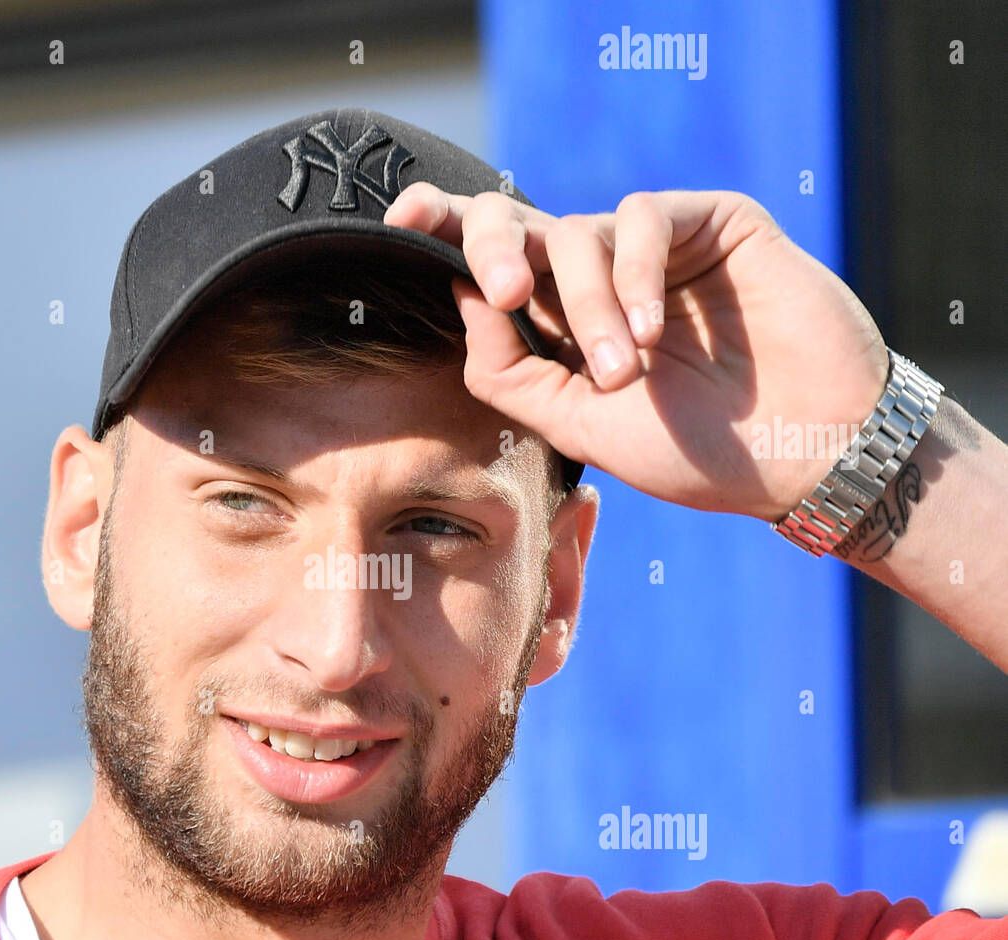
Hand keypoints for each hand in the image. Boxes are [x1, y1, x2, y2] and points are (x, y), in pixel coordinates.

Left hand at [383, 185, 890, 522]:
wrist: (803, 457)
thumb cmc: (693, 452)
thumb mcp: (580, 426)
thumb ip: (512, 371)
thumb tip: (460, 299)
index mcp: (565, 326)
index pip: (494, 267)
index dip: (446, 233)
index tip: (400, 222)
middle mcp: (601, 279)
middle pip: (521, 225)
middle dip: (495, 245)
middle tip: (505, 291)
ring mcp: (656, 250)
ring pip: (579, 232)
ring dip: (589, 303)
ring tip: (625, 370)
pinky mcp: (713, 223)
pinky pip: (642, 216)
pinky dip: (633, 272)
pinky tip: (652, 332)